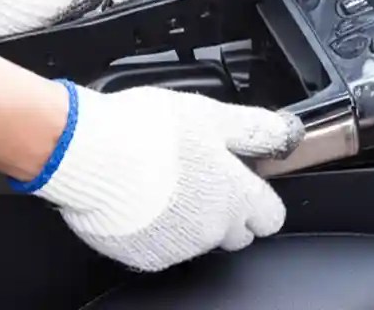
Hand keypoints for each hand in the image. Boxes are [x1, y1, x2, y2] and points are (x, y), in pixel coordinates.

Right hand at [17, 83, 304, 271]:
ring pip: (198, 239)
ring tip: (162, 181)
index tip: (244, 182)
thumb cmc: (146, 131)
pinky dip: (157, 229)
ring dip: (189, 218)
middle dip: (225, 209)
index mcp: (234, 196)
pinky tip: (141, 199)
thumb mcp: (211, 115)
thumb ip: (254, 129)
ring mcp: (178, 248)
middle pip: (235, 231)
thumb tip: (285, 133)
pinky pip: (163, 247)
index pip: (270, 216)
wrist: (87, 154)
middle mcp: (212, 229)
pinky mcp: (146, 258)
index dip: (259, 197)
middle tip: (198, 176)